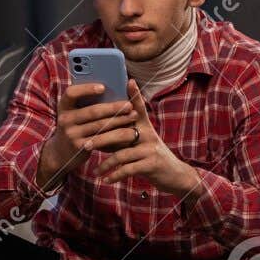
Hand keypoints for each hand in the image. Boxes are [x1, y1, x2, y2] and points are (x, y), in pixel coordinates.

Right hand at [38, 81, 143, 185]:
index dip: (86, 89)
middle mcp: (65, 120)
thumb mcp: (74, 115)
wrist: (60, 153)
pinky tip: (128, 133)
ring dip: (119, 120)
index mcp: (64, 107)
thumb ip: (86, 105)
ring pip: (100, 126)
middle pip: (92, 111)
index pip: (71, 93)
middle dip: (113, 107)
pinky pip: (102, 140)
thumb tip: (113, 91)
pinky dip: (117, 136)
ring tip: (133, 116)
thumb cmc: (74, 128)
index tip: (103, 87)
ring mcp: (72, 134)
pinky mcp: (80, 147)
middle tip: (129, 105)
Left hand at [92, 80, 201, 196]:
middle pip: (121, 133)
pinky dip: (115, 175)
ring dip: (106, 164)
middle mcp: (149, 135)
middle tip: (85, 144)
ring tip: (96, 171)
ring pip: (122, 154)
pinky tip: (106, 179)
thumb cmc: (149, 157)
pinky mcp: (152, 164)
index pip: (140, 108)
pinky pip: (128, 169)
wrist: (174, 175)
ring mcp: (151, 150)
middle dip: (101, 139)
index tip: (129, 81)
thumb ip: (123, 137)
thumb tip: (98, 135)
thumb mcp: (139, 144)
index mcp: (146, 127)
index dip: (135, 94)